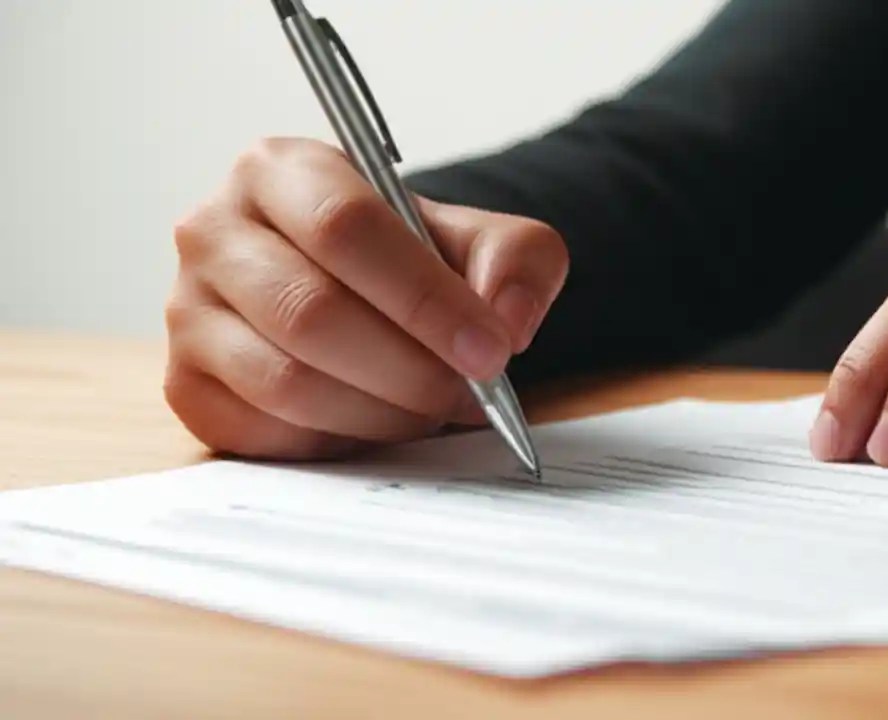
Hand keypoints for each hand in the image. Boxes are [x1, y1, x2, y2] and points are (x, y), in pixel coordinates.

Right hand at [165, 138, 567, 458]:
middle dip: (408, 369)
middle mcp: (213, 230)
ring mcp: (186, 311)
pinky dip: (334, 440)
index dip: (424, 298)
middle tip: (468, 394)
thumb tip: (507, 322)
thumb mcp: (481, 242)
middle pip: (310, 312)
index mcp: (281, 170)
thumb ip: (517, 262)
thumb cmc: (411, 263)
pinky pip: (263, 431)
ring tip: (429, 408)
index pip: (345, 226)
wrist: (356, 296)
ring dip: (378, 412)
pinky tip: (373, 421)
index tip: (490, 350)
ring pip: (285, 382)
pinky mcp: (185, 384)